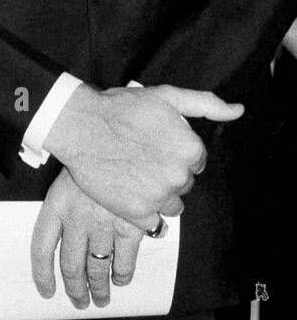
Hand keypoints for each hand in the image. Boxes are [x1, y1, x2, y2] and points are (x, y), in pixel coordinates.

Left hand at [31, 167, 145, 309]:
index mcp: (57, 203)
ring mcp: (104, 224)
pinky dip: (123, 275)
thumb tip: (61, 234)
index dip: (42, 274)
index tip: (46, 291)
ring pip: (97, 269)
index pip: (42, 248)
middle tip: (79, 301)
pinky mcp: (130, 227)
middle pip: (71, 265)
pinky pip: (124, 262)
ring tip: (100, 298)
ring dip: (99, 289)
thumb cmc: (96, 156)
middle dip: (75, 289)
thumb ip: (65, 203)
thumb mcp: (71, 171)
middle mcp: (77, 218)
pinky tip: (121, 279)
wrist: (123, 139)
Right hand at [44, 82, 243, 230]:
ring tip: (134, 174)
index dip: (175, 152)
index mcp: (190, 148)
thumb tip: (237, 110)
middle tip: (141, 156)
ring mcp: (158, 196)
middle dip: (167, 172)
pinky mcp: (138, 212)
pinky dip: (144, 211)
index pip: (196, 162)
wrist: (81, 125)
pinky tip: (129, 192)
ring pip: (172, 205)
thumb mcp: (166, 96)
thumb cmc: (121, 108)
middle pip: (183, 183)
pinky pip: (154, 223)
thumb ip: (206, 103)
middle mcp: (179, 175)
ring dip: (157, 194)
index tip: (155, 145)